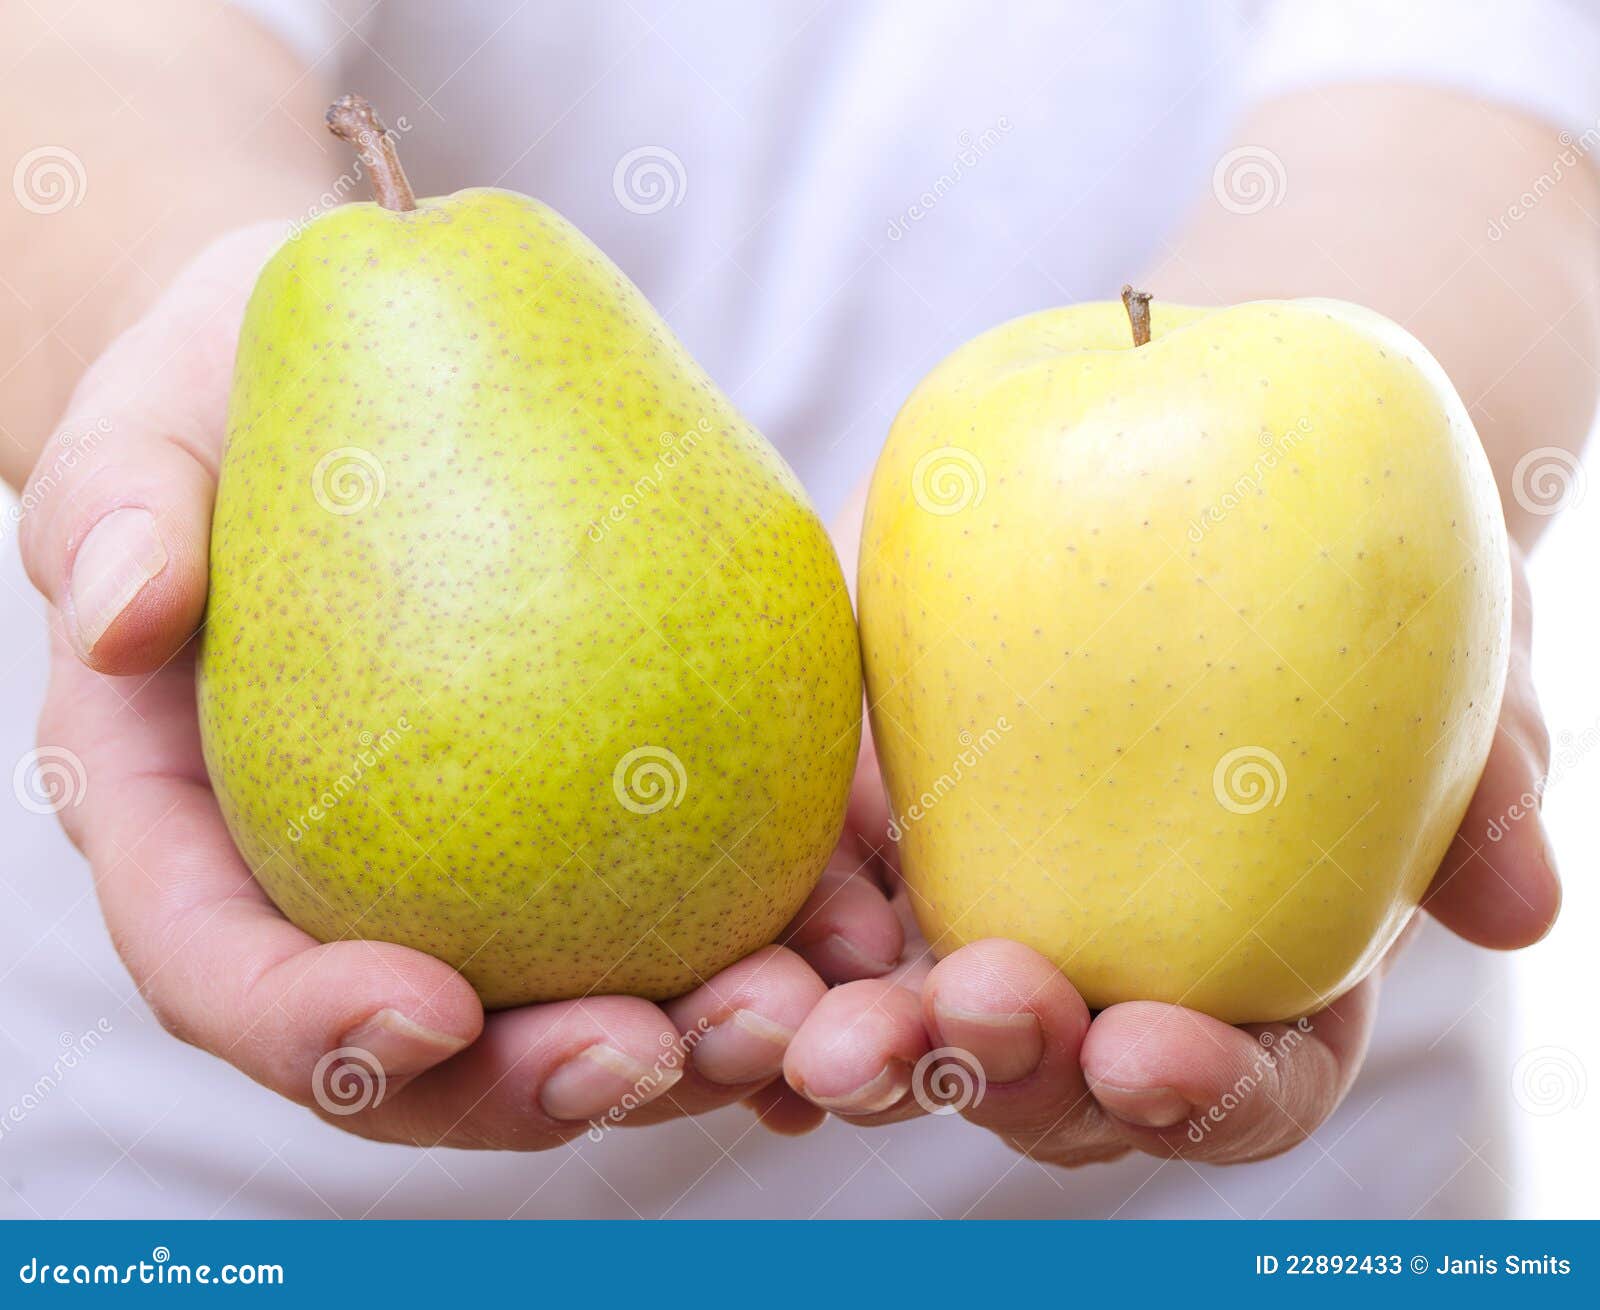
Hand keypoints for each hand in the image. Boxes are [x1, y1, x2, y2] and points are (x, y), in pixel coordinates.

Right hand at [19, 224, 828, 1147]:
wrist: (369, 374)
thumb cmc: (235, 403)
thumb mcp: (144, 427)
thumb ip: (119, 511)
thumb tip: (122, 614)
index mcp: (195, 843)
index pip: (227, 975)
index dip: (313, 1028)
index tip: (429, 1005)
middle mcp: (341, 895)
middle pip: (426, 1051)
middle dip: (535, 1085)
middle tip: (652, 1049)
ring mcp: (484, 875)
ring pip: (576, 1011)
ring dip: (691, 1046)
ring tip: (796, 1010)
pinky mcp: (603, 825)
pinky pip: (687, 906)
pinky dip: (775, 938)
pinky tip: (863, 932)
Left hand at [780, 552, 1556, 1164]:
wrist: (1202, 442)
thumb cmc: (1358, 561)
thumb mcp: (1448, 643)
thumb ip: (1485, 773)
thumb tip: (1521, 909)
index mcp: (1257, 961)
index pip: (1240, 1079)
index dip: (1200, 1096)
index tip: (1145, 1052)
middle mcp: (1113, 957)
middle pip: (1057, 1082)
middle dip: (1006, 1077)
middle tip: (965, 1013)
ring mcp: (986, 890)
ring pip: (917, 1023)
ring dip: (865, 1048)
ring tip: (809, 1036)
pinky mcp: (882, 813)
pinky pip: (819, 908)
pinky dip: (779, 956)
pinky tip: (735, 971)